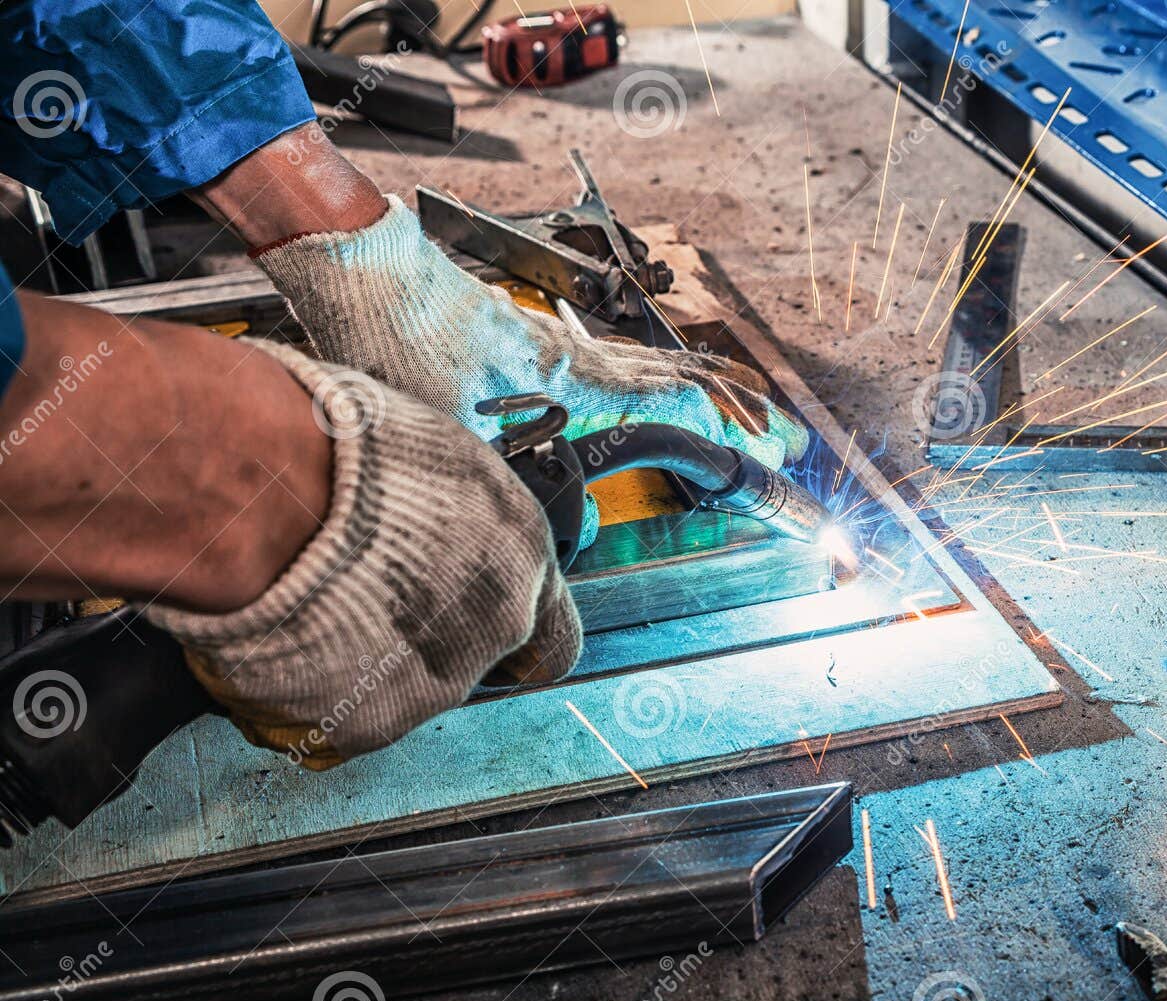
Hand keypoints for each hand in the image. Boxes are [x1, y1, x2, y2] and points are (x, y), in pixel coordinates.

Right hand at [145, 343, 580, 767]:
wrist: (266, 498)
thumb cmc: (344, 449)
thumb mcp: (432, 453)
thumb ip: (454, 506)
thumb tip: (436, 503)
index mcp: (523, 558)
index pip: (555, 637)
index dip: (518, 638)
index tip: (487, 629)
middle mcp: (493, 630)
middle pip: (474, 662)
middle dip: (429, 641)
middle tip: (372, 603)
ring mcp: (430, 684)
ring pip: (406, 692)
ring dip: (370, 661)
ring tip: (313, 609)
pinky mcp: (361, 721)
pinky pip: (341, 714)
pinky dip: (314, 689)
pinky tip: (282, 641)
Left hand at [252, 196, 808, 545]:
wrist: (356, 269)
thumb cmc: (395, 341)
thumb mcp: (451, 436)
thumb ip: (508, 491)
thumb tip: (572, 538)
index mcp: (572, 375)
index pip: (674, 396)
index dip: (728, 423)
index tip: (771, 445)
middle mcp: (575, 354)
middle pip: (679, 376)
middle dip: (737, 409)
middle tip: (784, 438)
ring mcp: (553, 343)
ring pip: (649, 366)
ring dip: (701, 392)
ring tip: (739, 409)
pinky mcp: (525, 341)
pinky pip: (613, 363)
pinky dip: (652, 379)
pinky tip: (646, 391)